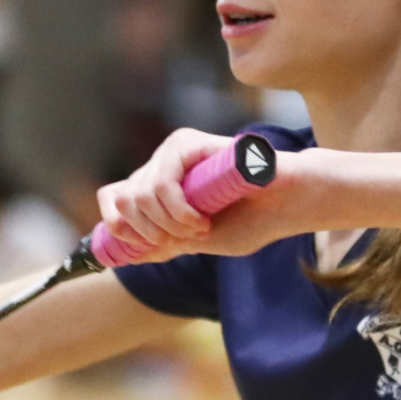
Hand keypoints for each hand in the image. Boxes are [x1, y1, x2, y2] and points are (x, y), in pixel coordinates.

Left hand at [94, 128, 297, 263]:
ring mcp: (172, 153)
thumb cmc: (252, 221)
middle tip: (182, 241)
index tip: (145, 246)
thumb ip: (163, 245)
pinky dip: (178, 212)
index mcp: (158, 187)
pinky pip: (162, 184)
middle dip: (147, 233)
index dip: (116, 225)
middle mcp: (160, 167)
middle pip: (122, 201)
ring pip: (138, 195)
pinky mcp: (187, 144)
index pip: (112, 198)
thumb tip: (125, 255)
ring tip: (200, 230)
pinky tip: (201, 221)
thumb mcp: (198, 243)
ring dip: (166, 226)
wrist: (288, 202)